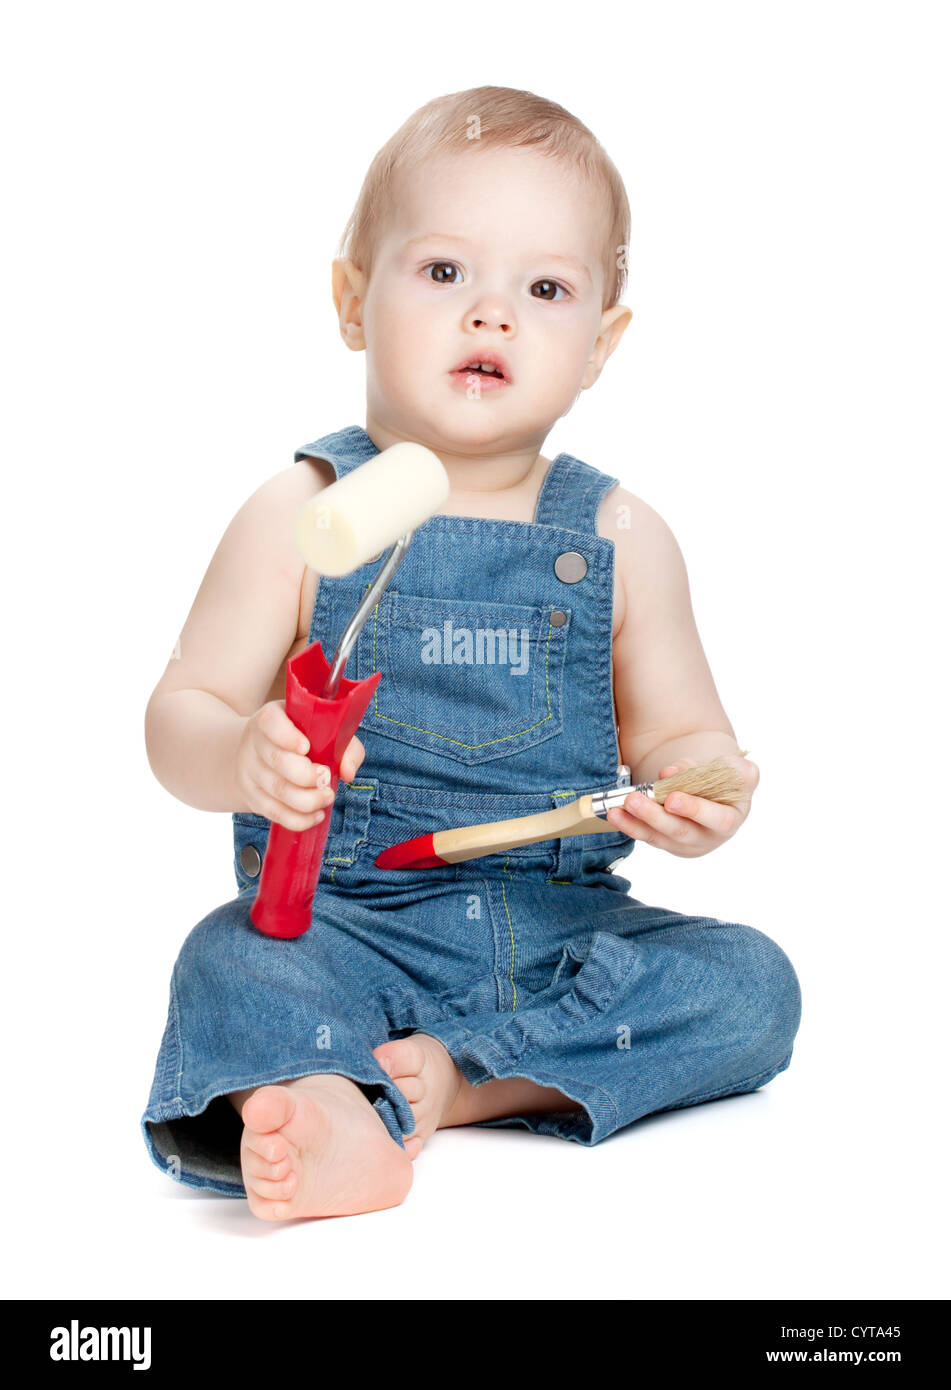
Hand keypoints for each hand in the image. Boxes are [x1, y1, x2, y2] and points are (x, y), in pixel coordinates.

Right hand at [234, 701, 363, 832]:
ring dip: (307, 801)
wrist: (261, 753)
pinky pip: (272, 812)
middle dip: (307, 776)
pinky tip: (315, 816)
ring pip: (276, 790)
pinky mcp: (249, 795)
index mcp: (270, 719)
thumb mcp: (325, 733)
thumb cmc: (304, 739)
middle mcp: (254, 741)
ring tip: (327, 798)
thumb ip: (345, 747)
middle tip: (326, 780)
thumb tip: (348, 773)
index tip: (306, 747)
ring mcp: (248, 769)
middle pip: (276, 760)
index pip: (270, 722)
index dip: (287, 736)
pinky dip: (297, 819)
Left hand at [605, 754, 758, 857]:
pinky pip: (648, 836)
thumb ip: (716, 768)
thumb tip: (670, 773)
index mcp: (731, 818)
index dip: (695, 810)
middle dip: (654, 816)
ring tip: (617, 809)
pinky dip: (630, 825)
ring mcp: (687, 843)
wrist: (715, 787)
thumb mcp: (733, 768)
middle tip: (634, 800)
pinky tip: (615, 815)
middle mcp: (709, 837)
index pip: (717, 819)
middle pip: (680, 831)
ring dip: (636, 823)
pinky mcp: (669, 842)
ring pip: (660, 837)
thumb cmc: (726, 778)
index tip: (672, 799)